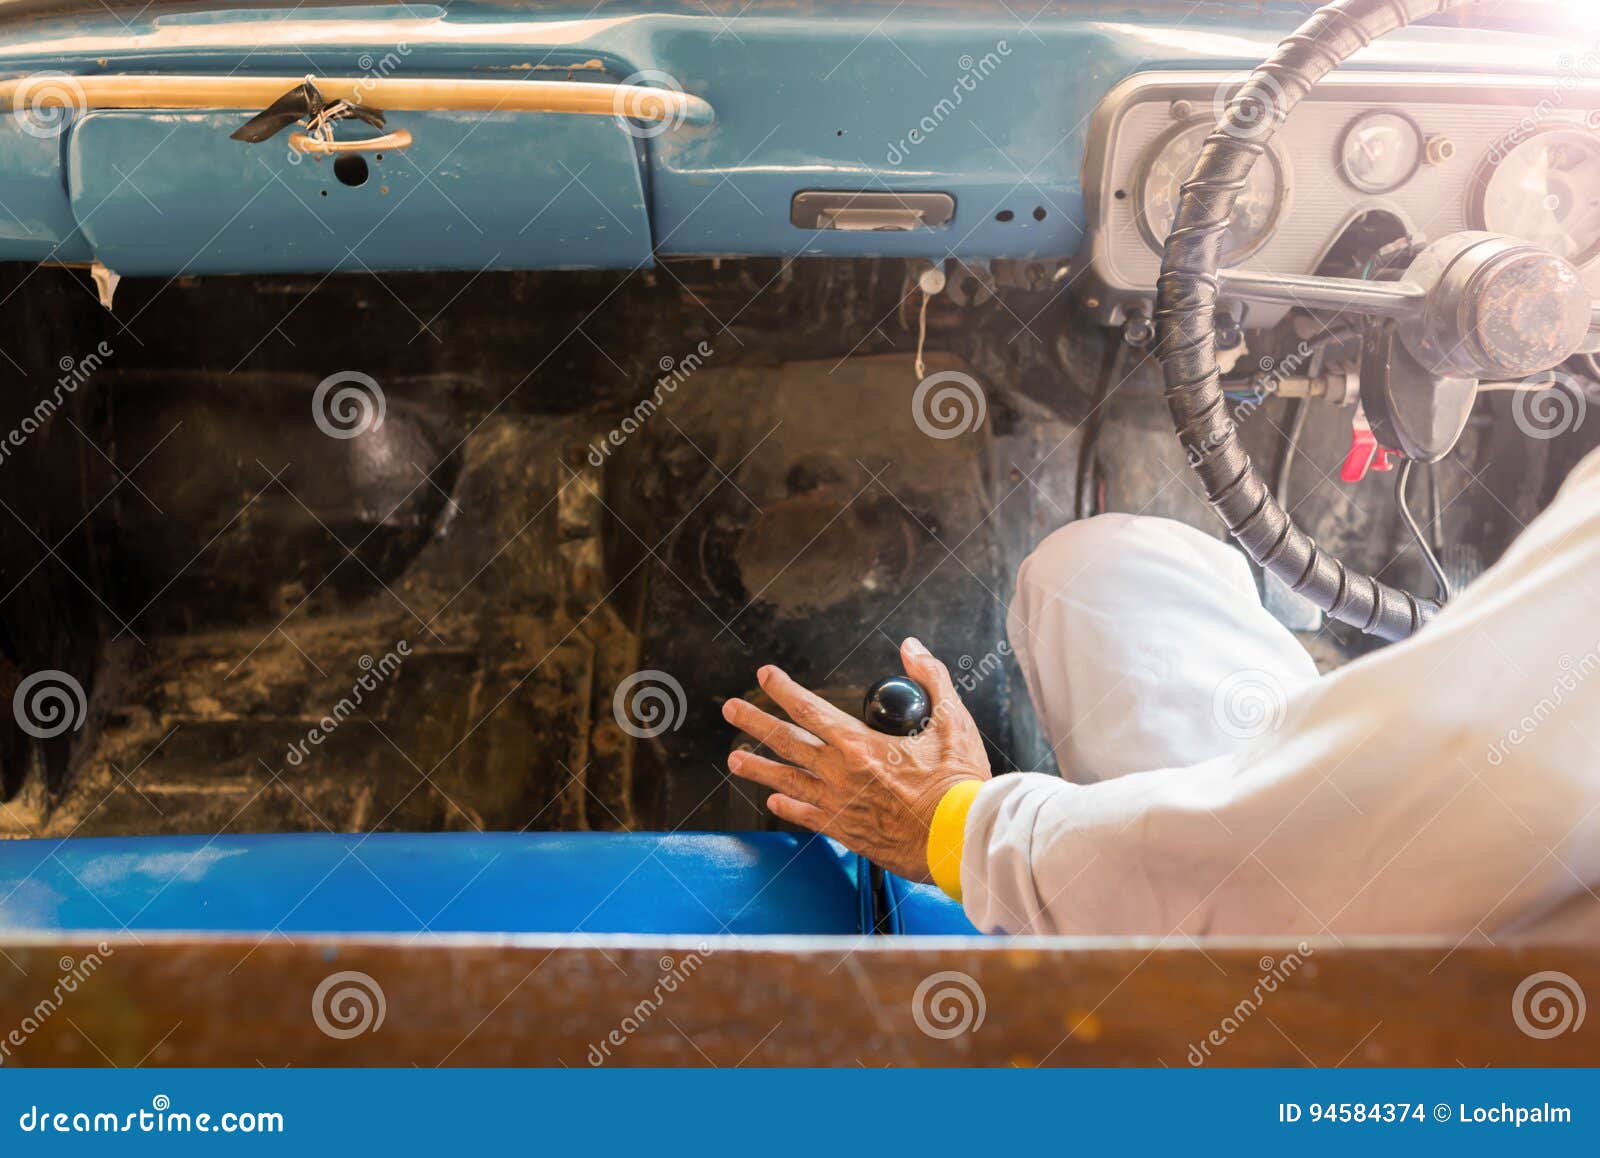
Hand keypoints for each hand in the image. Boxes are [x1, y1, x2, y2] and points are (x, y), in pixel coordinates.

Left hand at [722, 637, 989, 880]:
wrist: (959, 840)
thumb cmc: (957, 783)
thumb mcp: (951, 721)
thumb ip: (931, 679)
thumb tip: (911, 648)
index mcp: (859, 745)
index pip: (809, 709)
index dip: (783, 690)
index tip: (765, 675)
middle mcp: (839, 774)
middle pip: (786, 743)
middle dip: (754, 723)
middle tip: (730, 709)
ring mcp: (839, 805)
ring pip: (787, 782)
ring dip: (759, 768)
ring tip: (735, 759)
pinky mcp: (846, 832)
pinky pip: (807, 817)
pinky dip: (788, 808)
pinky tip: (774, 802)